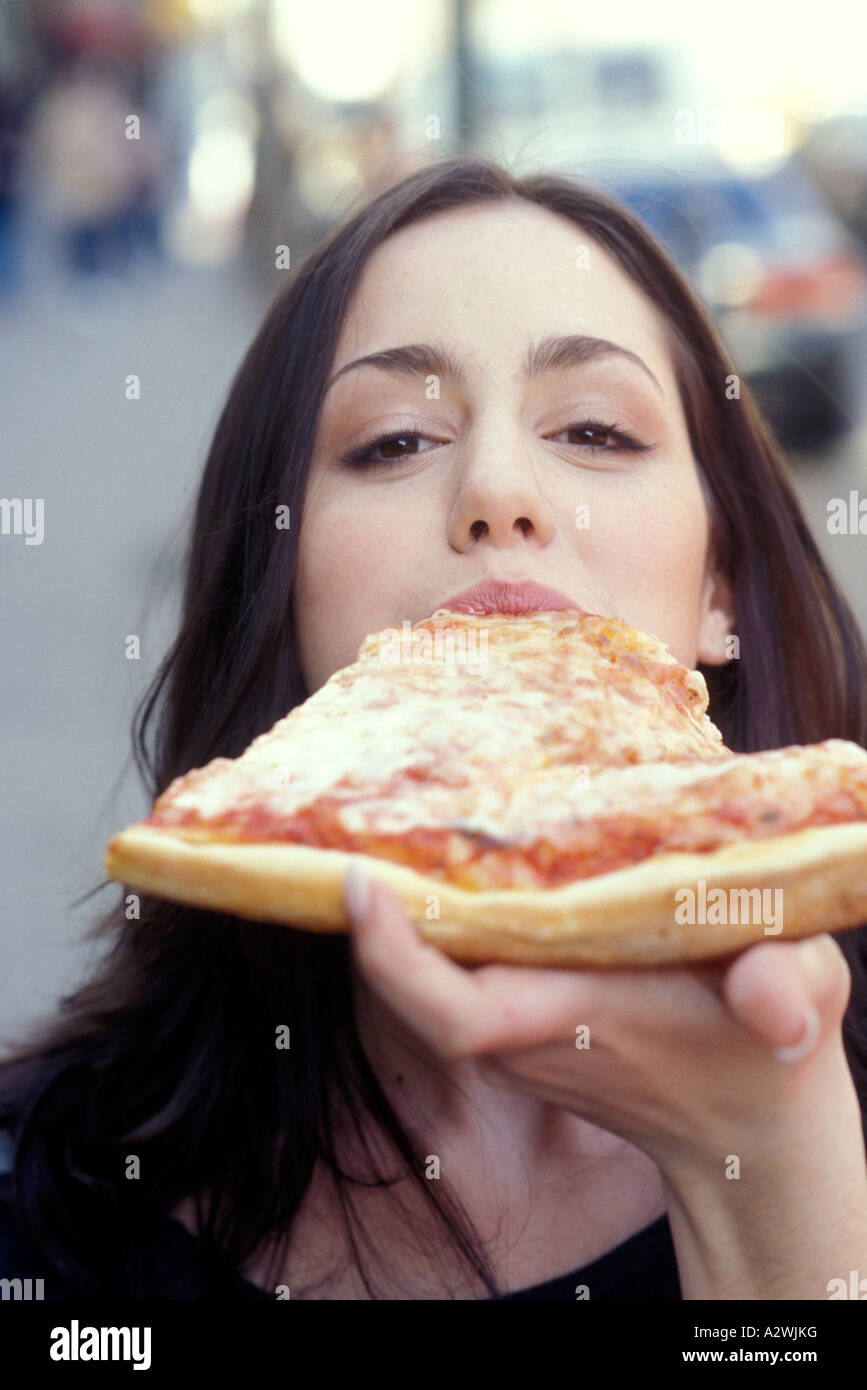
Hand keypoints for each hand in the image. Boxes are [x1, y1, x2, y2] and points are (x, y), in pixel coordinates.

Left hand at [342, 864, 852, 1179]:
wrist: (745, 1128)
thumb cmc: (768, 1049)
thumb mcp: (797, 1001)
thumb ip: (786, 992)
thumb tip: (771, 1003)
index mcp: (574, 1019)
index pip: (450, 1011)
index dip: (393, 957)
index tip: (357, 884)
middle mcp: (522, 1032)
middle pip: (408, 985)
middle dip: (364, 912)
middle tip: (330, 813)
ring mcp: (511, 1034)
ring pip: (420, 976)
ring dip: (386, 912)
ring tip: (360, 818)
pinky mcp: (515, 1024)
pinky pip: (446, 971)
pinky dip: (422, 923)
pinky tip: (420, 858)